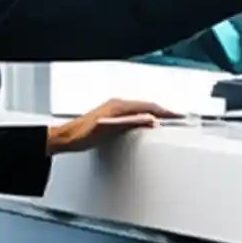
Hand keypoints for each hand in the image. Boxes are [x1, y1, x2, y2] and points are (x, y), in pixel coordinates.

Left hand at [46, 98, 180, 154]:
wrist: (64, 138)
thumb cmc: (81, 135)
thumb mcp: (108, 130)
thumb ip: (129, 123)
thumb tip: (149, 119)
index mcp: (118, 105)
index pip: (148, 106)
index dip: (164, 112)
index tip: (176, 116)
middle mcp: (116, 104)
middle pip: (146, 106)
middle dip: (162, 111)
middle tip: (176, 117)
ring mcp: (113, 109)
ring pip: (140, 108)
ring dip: (153, 113)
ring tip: (165, 119)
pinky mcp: (110, 115)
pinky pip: (133, 113)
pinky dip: (144, 116)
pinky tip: (145, 122)